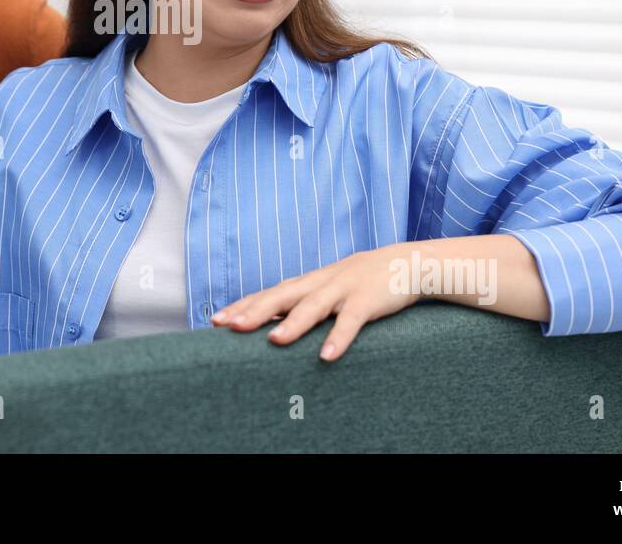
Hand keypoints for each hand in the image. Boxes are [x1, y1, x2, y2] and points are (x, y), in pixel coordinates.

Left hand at [210, 249, 420, 360]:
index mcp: (307, 284)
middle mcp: (319, 283)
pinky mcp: (367, 300)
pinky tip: (327, 357)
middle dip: (254, 311)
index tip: (215, 321)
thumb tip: (270, 327)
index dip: (242, 306)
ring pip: (313, 306)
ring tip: (274, 341)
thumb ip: (302, 305)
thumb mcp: (327, 291)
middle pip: (281, 296)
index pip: (268, 294)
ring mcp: (343, 289)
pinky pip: (351, 321)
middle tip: (229, 326)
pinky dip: (339, 338)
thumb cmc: (360, 283)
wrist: (406, 263)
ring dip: (293, 324)